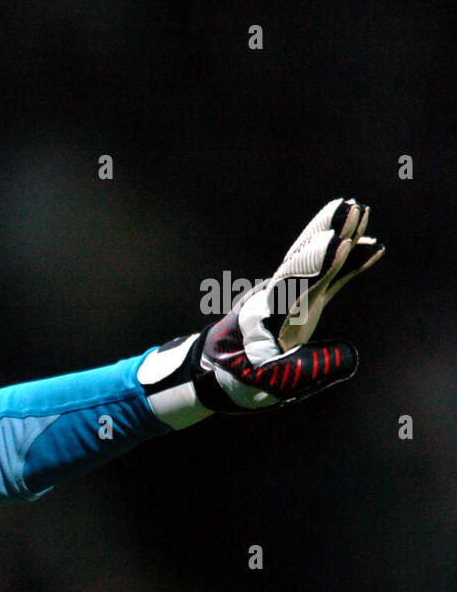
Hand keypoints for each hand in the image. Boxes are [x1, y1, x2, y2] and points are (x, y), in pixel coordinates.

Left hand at [139, 198, 383, 428]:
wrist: (217, 372)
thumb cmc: (240, 379)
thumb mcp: (271, 384)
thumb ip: (307, 370)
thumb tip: (351, 356)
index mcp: (265, 315)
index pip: (291, 283)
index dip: (313, 263)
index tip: (333, 241)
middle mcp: (276, 298)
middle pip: (303, 260)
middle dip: (325, 233)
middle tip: (349, 207)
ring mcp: (290, 297)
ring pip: (315, 260)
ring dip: (337, 235)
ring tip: (359, 209)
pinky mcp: (302, 302)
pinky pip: (329, 276)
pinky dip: (349, 262)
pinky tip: (373, 244)